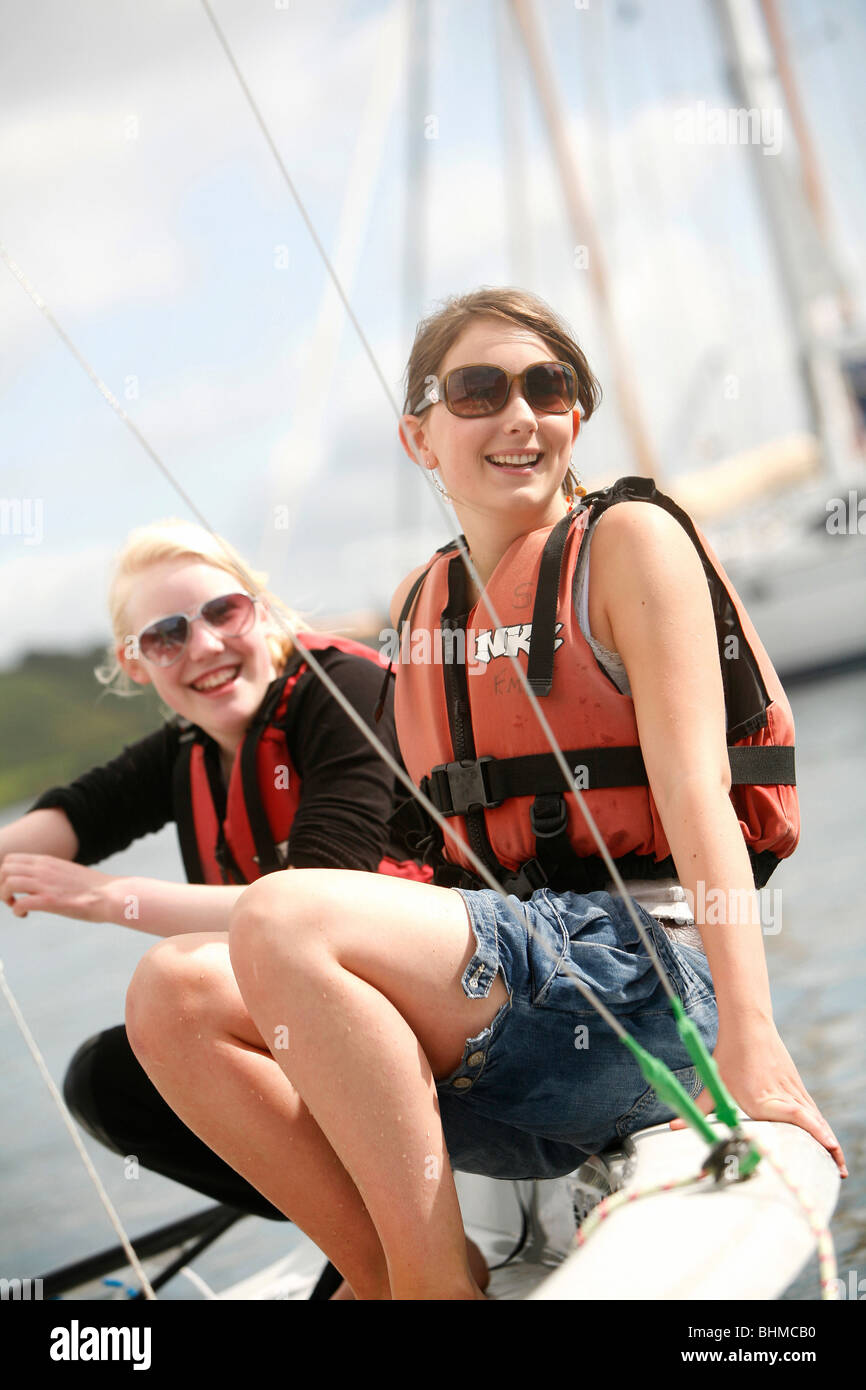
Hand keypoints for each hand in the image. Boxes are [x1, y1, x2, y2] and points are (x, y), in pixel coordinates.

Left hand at [0, 853, 116, 924]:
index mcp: (47, 861)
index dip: (6, 875)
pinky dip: (16, 910)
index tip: (14, 889)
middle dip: (2, 885)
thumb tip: (40, 882)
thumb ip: (50, 874)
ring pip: (7, 883)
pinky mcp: (50, 901)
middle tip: (11, 898)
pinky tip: (25, 915)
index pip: (11, 859)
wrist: (111, 895)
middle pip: (4, 869)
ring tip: (15, 906)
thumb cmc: (92, 889)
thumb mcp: (66, 873)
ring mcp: (45, 884)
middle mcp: (43, 869)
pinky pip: (19, 903)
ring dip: (5, 897)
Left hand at [670, 1018, 847, 1177]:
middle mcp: (782, 1094)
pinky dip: (821, 1125)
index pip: (795, 1115)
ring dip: (828, 1140)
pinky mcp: (796, 1084)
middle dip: (827, 1148)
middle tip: (839, 1173)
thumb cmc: (728, 1056)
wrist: (747, 1024)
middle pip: (811, 1123)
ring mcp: (793, 1088)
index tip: (828, 1144)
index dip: (813, 1130)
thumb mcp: (713, 1084)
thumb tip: (673, 1128)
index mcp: (763, 1098)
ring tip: (838, 1165)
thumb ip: (698, 1109)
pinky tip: (827, 1139)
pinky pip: (812, 1108)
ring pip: (815, 1117)